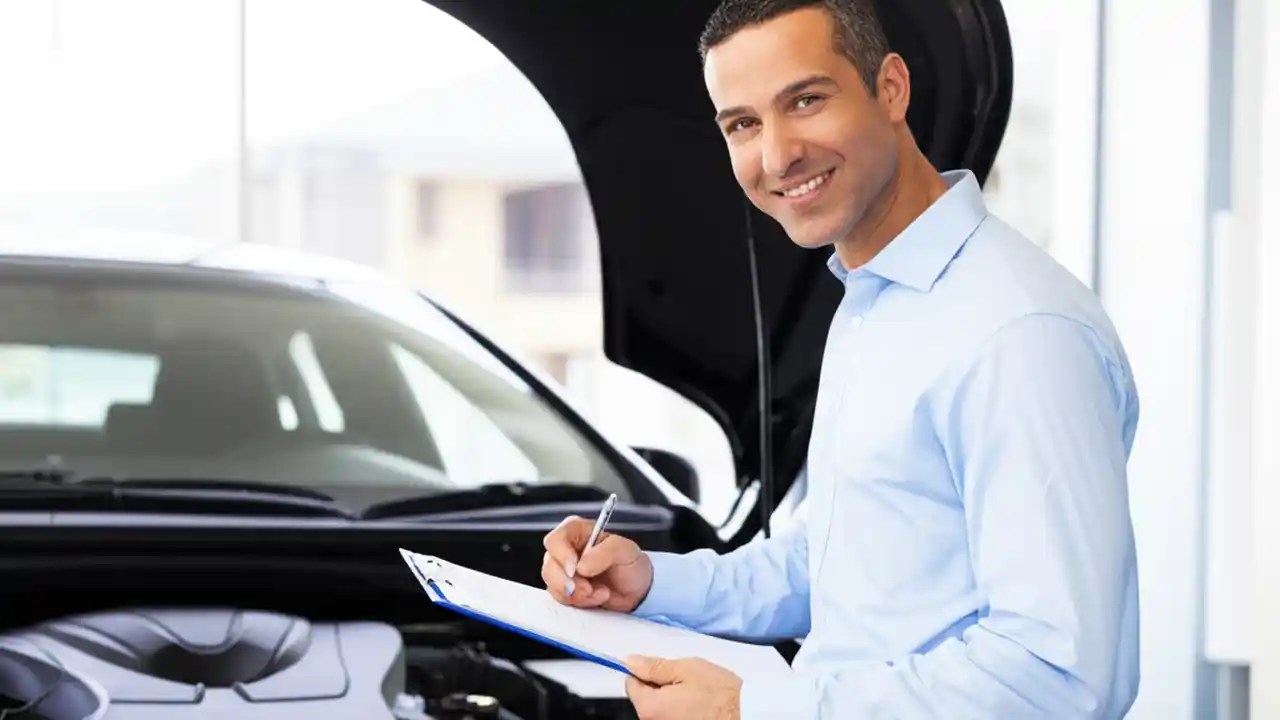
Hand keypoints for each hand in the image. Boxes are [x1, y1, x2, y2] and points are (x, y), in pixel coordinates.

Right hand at [541, 515, 652, 611]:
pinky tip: (595, 598)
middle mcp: (566, 550)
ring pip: (553, 585)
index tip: (575, 569)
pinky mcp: (565, 591)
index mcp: (577, 531)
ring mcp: (563, 572)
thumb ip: (605, 552)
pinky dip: (578, 603)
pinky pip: (560, 599)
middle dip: (569, 582)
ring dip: (577, 595)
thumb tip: (582, 565)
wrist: (637, 591)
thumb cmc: (631, 564)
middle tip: (589, 589)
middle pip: (550, 566)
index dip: (561, 555)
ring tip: (600, 592)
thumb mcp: (626, 550)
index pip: (555, 539)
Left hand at [624, 655, 741, 719]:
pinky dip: (679, 708)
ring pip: (659, 707)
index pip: (631, 684)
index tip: (660, 668)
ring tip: (693, 692)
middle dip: (658, 686)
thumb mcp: (686, 669)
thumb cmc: (720, 693)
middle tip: (682, 678)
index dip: (645, 672)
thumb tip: (630, 662)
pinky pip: (671, 716)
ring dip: (670, 697)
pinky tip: (696, 704)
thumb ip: (654, 667)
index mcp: (650, 708)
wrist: (745, 714)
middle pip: (644, 698)